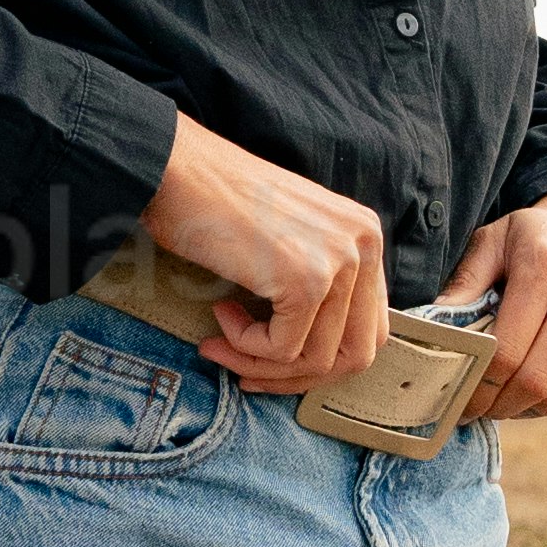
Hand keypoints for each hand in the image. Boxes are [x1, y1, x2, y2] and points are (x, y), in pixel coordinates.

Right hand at [138, 114, 394, 385]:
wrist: (177, 169)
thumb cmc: (216, 203)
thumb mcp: (290, 237)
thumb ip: (319, 281)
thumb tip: (318, 359)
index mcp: (365, 236)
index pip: (369, 329)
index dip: (323, 361)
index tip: (274, 366)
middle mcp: (364, 245)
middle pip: (355, 354)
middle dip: (298, 376)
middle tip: (247, 373)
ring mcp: (339, 262)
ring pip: (315, 359)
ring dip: (259, 361)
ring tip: (220, 340)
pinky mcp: (306, 281)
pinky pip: (282, 349)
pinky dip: (245, 345)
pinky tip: (221, 312)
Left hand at [449, 193, 546, 428]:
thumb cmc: (537, 239)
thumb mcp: (493, 243)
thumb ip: (463, 286)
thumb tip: (430, 334)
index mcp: (546, 265)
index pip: (506, 350)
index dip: (478, 386)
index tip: (459, 397)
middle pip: (538, 381)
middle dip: (500, 405)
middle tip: (480, 407)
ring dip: (529, 409)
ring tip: (507, 398)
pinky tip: (542, 384)